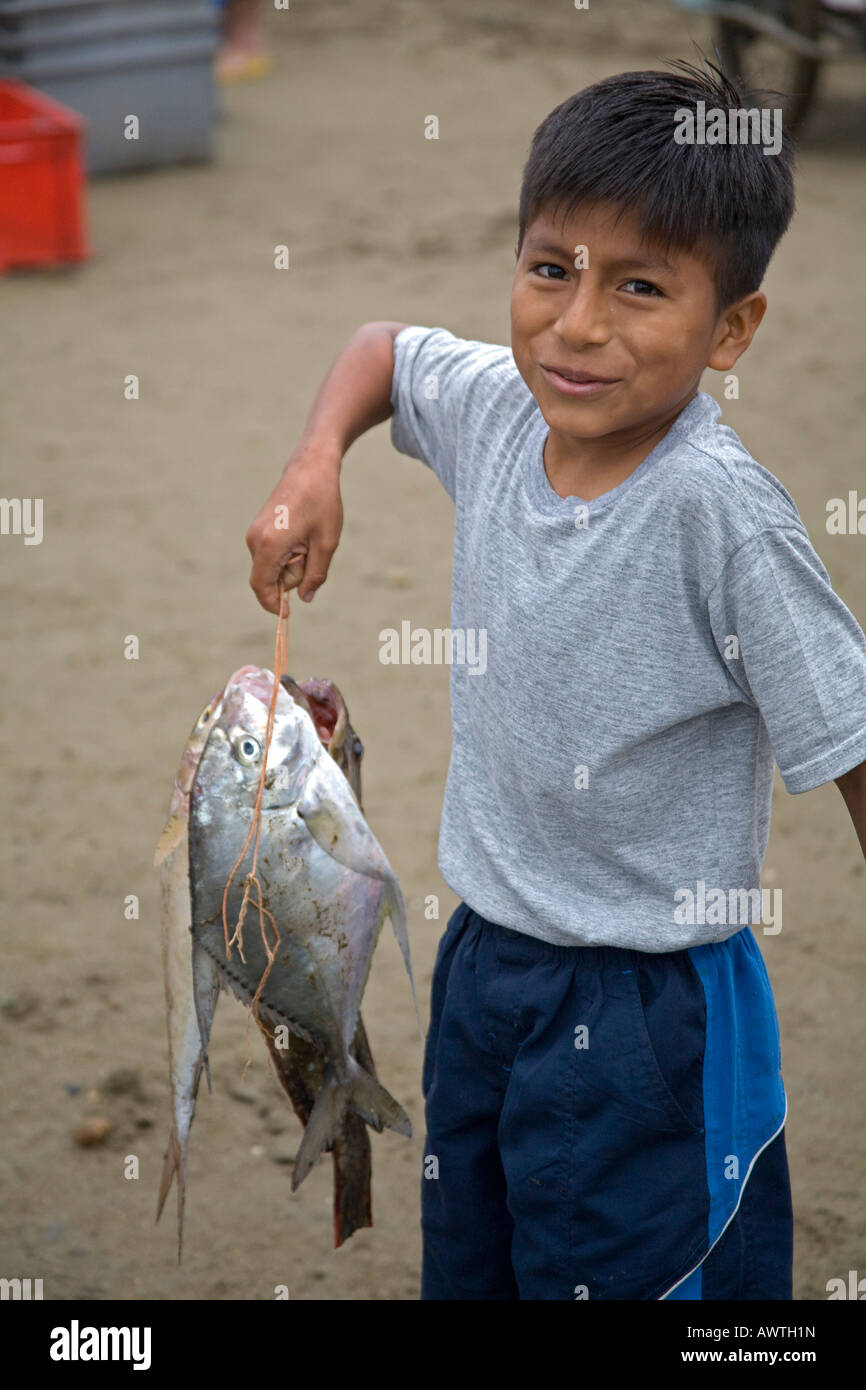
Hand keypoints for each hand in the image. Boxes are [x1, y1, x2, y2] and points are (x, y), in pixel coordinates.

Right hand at [246, 442, 343, 612]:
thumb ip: (316, 575)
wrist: (311, 468)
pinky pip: (270, 554)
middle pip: (268, 578)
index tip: (287, 615)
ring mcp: (253, 532)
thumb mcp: (327, 543)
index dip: (273, 605)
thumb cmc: (322, 502)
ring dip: (291, 564)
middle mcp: (255, 539)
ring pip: (270, 566)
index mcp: (269, 544)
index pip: (262, 587)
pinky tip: (301, 534)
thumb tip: (305, 599)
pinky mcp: (257, 528)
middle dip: (291, 577)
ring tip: (308, 539)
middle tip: (312, 553)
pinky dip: (287, 553)